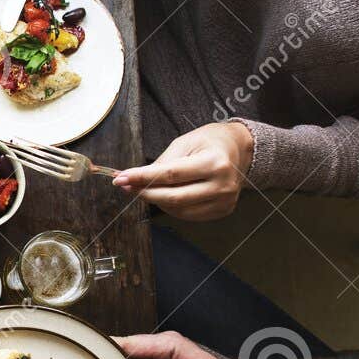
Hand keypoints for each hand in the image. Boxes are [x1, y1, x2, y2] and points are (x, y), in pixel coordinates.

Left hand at [113, 121, 253, 220]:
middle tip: (127, 186)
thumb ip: (160, 164)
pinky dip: (171, 207)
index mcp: (214, 162)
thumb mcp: (183, 144)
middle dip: (145, 193)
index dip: (143, 178)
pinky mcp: (222, 210)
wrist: (237, 149)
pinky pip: (188, 215)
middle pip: (174, 197)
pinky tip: (165, 195)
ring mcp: (224, 201)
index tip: (121, 178)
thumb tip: (132, 179)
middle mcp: (222, 185)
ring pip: (179, 210)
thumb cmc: (208, 143)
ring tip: (145, 188)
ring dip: (156, 201)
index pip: (171, 175)